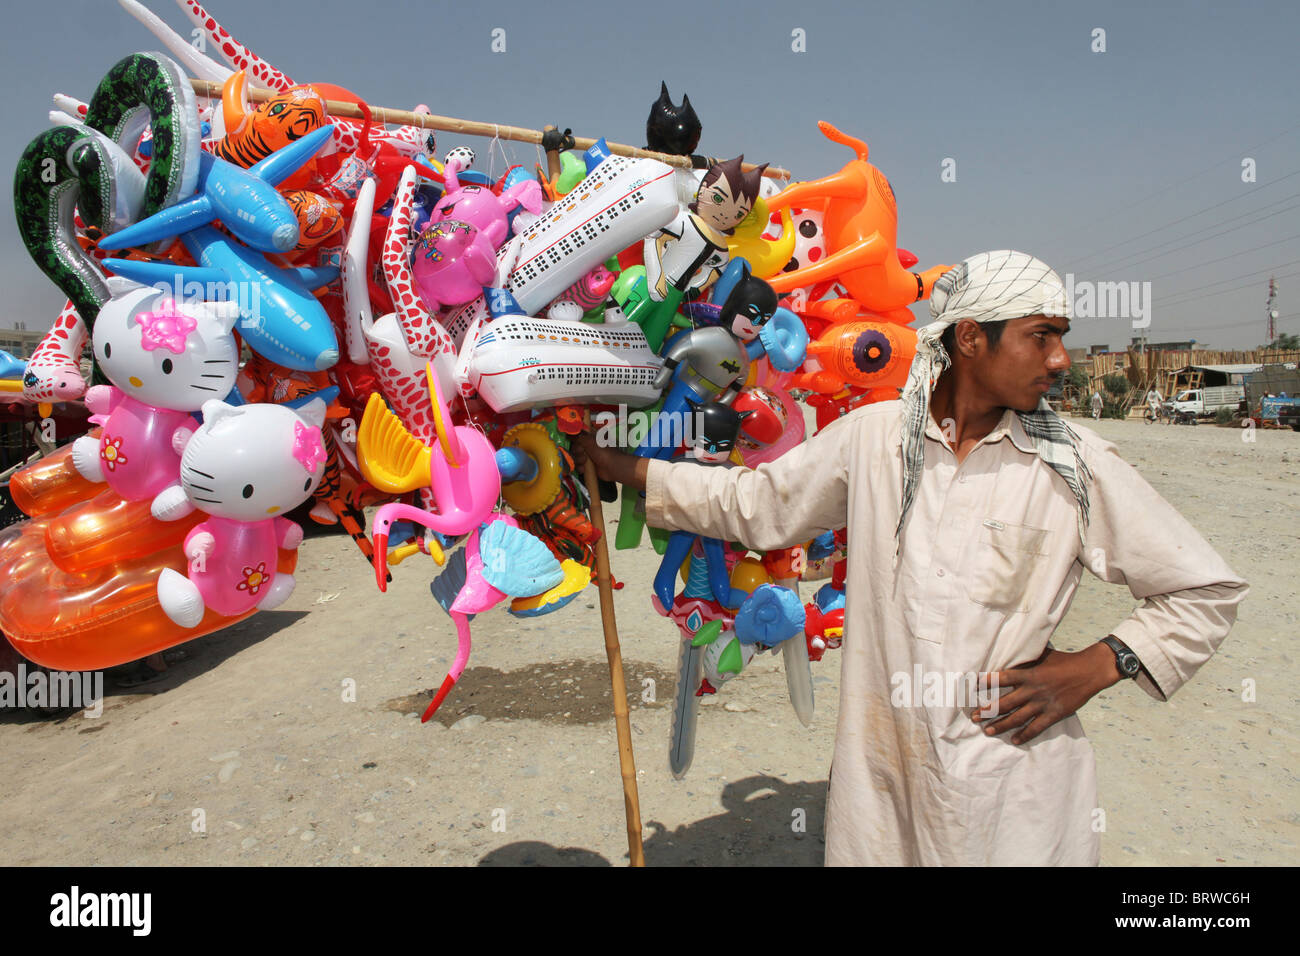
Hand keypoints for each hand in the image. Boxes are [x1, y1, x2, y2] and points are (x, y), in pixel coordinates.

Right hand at [570, 431, 647, 490]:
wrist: (612, 467)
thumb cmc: (603, 452)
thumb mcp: (589, 441)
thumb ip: (578, 436)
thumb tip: (568, 433)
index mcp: (590, 438)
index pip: (577, 436)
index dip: (575, 440)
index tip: (577, 443)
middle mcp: (588, 446)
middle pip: (575, 448)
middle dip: (577, 452)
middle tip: (583, 453)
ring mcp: (588, 456)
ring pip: (576, 458)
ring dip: (578, 461)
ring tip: (585, 462)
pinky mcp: (588, 466)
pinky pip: (579, 466)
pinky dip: (580, 468)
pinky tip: (584, 469)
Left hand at [972, 643, 1120, 744]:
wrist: (1089, 671)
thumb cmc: (1063, 661)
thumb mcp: (1042, 655)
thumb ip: (1025, 659)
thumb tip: (1007, 654)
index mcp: (1029, 673)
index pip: (1002, 678)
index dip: (987, 682)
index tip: (972, 686)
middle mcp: (1033, 690)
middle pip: (1005, 703)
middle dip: (987, 711)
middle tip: (974, 717)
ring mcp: (1043, 703)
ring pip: (1017, 718)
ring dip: (1001, 725)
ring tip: (988, 731)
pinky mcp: (1054, 714)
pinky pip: (1036, 728)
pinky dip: (1024, 735)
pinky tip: (1014, 740)